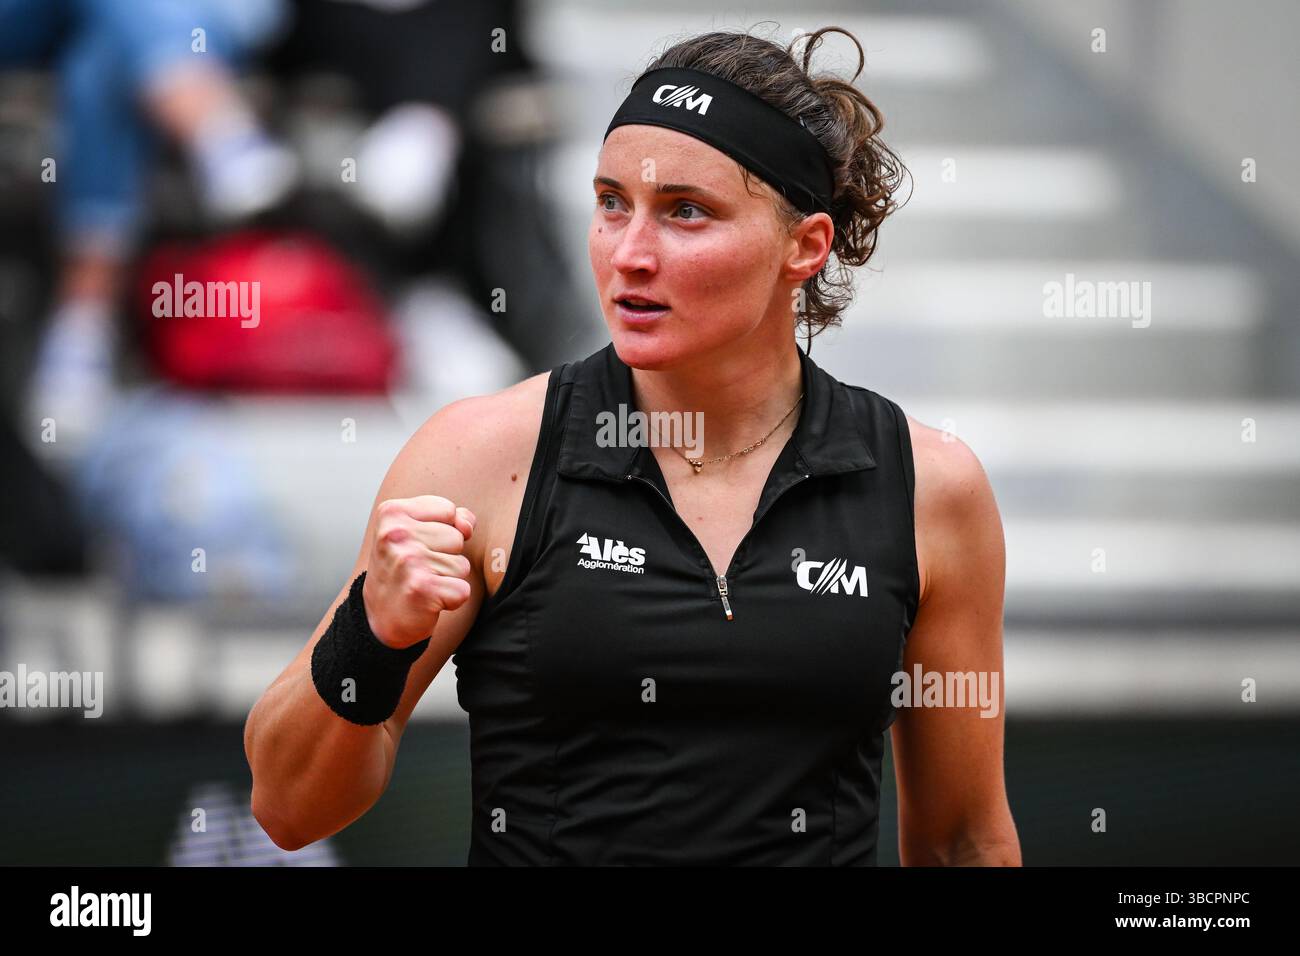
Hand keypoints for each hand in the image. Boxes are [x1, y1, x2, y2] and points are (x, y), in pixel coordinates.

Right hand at [361, 496, 475, 648]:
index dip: (443, 530)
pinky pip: (462, 590)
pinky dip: (451, 599)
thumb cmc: (403, 570)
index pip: (448, 510)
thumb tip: (467, 525)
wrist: (379, 616)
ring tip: (422, 582)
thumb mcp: (417, 532)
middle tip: (418, 568)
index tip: (419, 545)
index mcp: (392, 512)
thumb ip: (450, 518)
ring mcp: (408, 561)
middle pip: (457, 537)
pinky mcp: (421, 589)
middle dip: (446, 555)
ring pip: (462, 564)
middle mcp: (396, 534)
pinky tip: (428, 600)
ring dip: (448, 578)